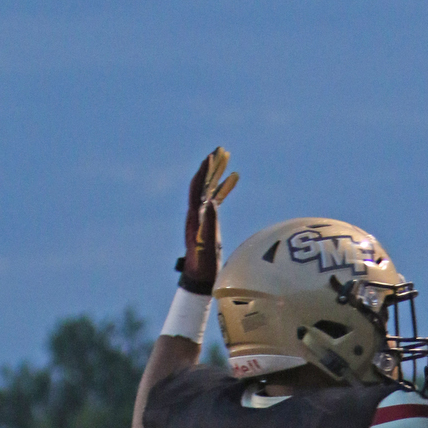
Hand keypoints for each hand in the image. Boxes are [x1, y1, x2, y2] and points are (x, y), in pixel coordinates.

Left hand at [178, 148, 237, 295]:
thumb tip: (211, 202)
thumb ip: (209, 225)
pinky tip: (233, 179)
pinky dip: (224, 188)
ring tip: (228, 158)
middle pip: (203, 184)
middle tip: (221, 149)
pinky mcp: (209, 222)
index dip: (203, 171)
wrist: (199, 279)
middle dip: (211, 166)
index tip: (211, 156)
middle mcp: (197, 213)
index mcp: (194, 217)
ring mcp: (203, 217)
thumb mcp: (207, 246)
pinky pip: (217, 200)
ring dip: (218, 173)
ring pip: (210, 190)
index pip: (197, 188)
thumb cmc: (203, 265)